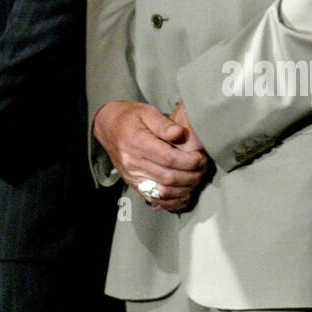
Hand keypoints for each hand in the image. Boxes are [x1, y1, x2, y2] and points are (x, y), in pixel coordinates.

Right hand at [93, 100, 208, 212]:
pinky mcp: (133, 183)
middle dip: (191, 175)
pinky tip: (184, 194)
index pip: (169, 159)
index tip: (201, 157)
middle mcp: (133, 163)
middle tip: (203, 169)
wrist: (108, 128)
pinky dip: (171, 200)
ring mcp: (132, 176)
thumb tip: (180, 133)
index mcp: (138, 143)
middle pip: (168, 177)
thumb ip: (163, 123)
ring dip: (184, 189)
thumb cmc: (131, 118)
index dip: (189, 161)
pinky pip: (153, 198)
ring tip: (197, 179)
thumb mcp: (147, 112)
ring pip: (162, 191)